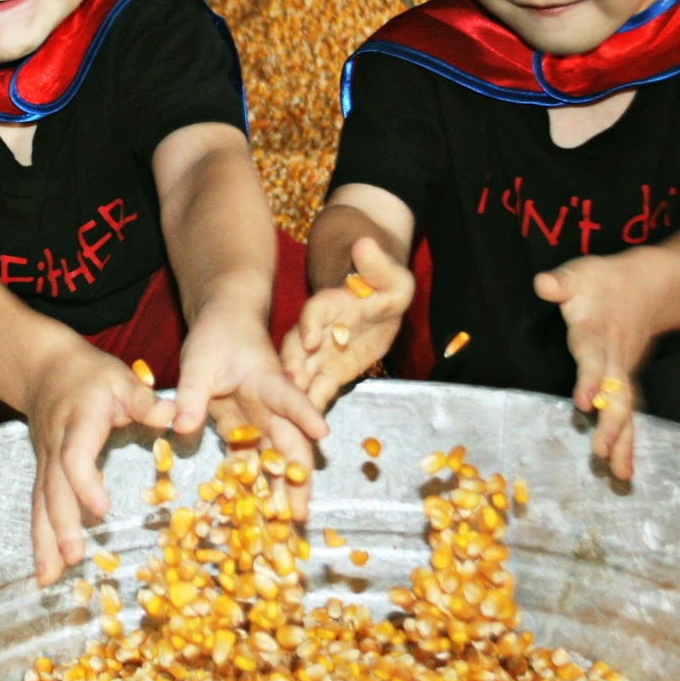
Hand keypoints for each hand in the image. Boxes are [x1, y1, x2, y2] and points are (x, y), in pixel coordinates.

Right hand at [21, 344, 176, 585]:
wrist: (46, 369)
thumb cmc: (90, 376)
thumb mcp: (121, 379)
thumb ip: (145, 400)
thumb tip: (176, 414)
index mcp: (78, 424)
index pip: (75, 457)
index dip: (85, 483)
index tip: (102, 509)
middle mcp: (55, 447)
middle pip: (53, 489)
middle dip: (61, 525)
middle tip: (73, 557)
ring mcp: (45, 462)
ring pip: (41, 504)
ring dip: (44, 542)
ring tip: (48, 578)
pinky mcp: (43, 473)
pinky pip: (39, 508)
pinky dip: (40, 540)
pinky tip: (44, 569)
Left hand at [174, 306, 329, 519]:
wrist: (225, 321)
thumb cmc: (217, 334)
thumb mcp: (199, 360)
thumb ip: (192, 393)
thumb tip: (181, 426)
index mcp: (268, 381)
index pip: (290, 398)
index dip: (305, 415)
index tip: (322, 433)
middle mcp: (272, 405)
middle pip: (292, 443)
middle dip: (299, 479)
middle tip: (300, 515)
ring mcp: (262, 419)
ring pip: (277, 459)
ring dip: (281, 490)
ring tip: (284, 526)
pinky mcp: (246, 428)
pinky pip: (253, 460)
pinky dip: (255, 485)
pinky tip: (255, 513)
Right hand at [281, 236, 413, 410]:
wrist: (377, 300)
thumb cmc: (385, 283)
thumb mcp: (391, 275)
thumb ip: (377, 265)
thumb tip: (365, 244)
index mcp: (332, 303)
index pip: (318, 310)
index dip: (312, 322)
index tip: (309, 337)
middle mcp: (319, 330)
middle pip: (299, 348)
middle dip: (293, 368)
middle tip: (289, 390)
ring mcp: (320, 353)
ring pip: (301, 374)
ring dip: (295, 396)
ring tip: (288, 420)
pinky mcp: (328, 373)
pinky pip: (317, 392)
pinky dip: (309, 412)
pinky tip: (302, 436)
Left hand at [533, 255, 651, 480]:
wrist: (650, 287)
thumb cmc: (603, 283)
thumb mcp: (581, 274)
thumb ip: (561, 283)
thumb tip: (543, 284)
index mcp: (598, 332)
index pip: (594, 358)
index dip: (591, 380)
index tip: (584, 402)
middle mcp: (615, 358)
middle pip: (617, 394)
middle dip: (611, 424)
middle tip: (601, 450)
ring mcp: (624, 372)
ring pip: (625, 410)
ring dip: (621, 441)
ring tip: (619, 474)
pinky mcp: (625, 382)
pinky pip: (626, 414)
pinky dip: (625, 441)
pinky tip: (622, 469)